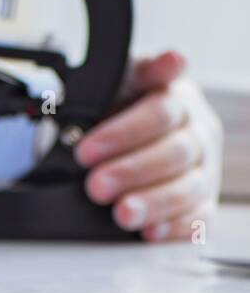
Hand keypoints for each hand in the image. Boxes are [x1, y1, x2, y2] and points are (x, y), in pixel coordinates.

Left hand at [74, 50, 222, 240]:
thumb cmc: (124, 104)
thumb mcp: (122, 82)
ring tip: (122, 215)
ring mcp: (206, 171)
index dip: (123, 133)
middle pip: (175, 154)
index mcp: (181, 101)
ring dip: (154, 204)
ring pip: (190, 189)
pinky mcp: (204, 202)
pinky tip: (150, 232)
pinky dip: (175, 228)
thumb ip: (139, 71)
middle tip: (96, 187)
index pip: (161, 114)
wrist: (126, 128)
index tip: (85, 151)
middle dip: (133, 172)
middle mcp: (200, 135)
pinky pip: (199, 219)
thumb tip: (174, 59)